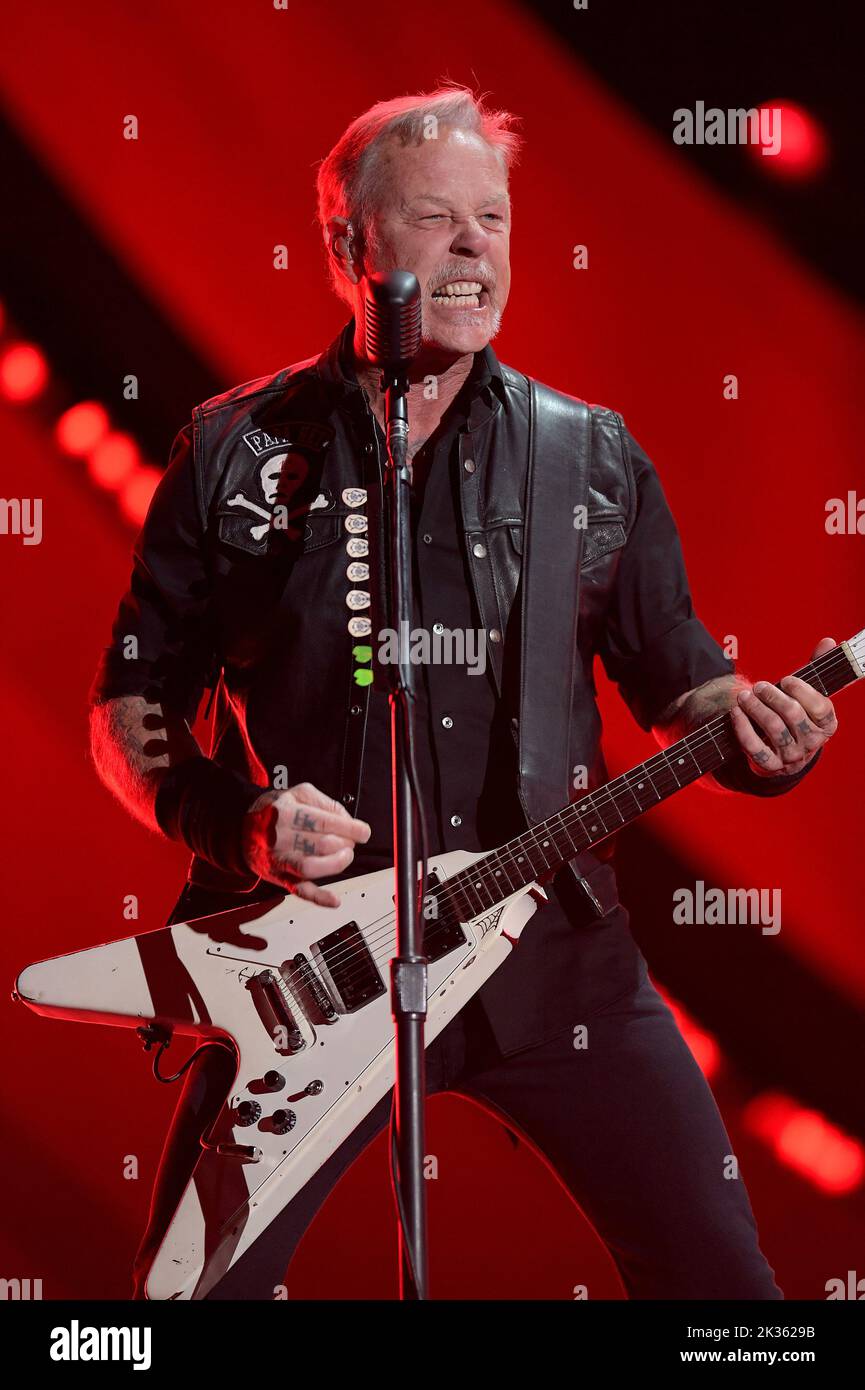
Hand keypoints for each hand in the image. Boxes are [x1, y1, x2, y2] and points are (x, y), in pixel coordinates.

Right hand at [242, 781, 370, 906]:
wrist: (242, 828)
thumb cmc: (275, 811)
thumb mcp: (298, 794)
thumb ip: (325, 803)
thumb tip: (346, 819)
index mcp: (287, 812)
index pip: (325, 822)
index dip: (350, 828)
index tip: (363, 832)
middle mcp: (281, 836)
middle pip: (322, 844)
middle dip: (345, 844)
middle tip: (350, 843)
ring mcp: (279, 858)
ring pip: (311, 867)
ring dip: (336, 864)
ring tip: (345, 857)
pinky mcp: (280, 876)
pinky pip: (299, 890)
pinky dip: (319, 898)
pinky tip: (334, 900)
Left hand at [729, 637, 838, 778]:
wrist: (784, 751)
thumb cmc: (797, 715)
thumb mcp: (808, 694)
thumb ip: (815, 669)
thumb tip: (828, 641)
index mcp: (827, 725)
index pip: (820, 707)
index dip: (802, 691)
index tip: (786, 679)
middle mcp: (812, 742)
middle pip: (793, 716)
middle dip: (773, 697)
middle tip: (759, 686)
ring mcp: (792, 757)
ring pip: (774, 730)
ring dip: (756, 709)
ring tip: (744, 695)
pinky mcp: (770, 765)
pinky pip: (755, 748)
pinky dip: (743, 728)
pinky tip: (735, 712)